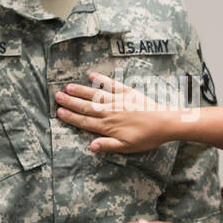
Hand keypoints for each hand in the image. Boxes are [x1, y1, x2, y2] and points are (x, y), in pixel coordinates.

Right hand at [55, 72, 177, 153]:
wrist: (166, 122)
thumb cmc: (147, 137)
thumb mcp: (127, 147)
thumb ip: (108, 145)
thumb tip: (90, 146)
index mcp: (108, 126)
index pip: (85, 121)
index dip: (71, 117)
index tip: (59, 112)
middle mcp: (110, 112)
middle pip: (86, 107)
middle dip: (70, 102)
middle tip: (57, 97)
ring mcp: (118, 101)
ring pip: (95, 95)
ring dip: (81, 91)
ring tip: (68, 87)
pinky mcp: (128, 93)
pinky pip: (112, 85)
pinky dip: (102, 80)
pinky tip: (92, 75)